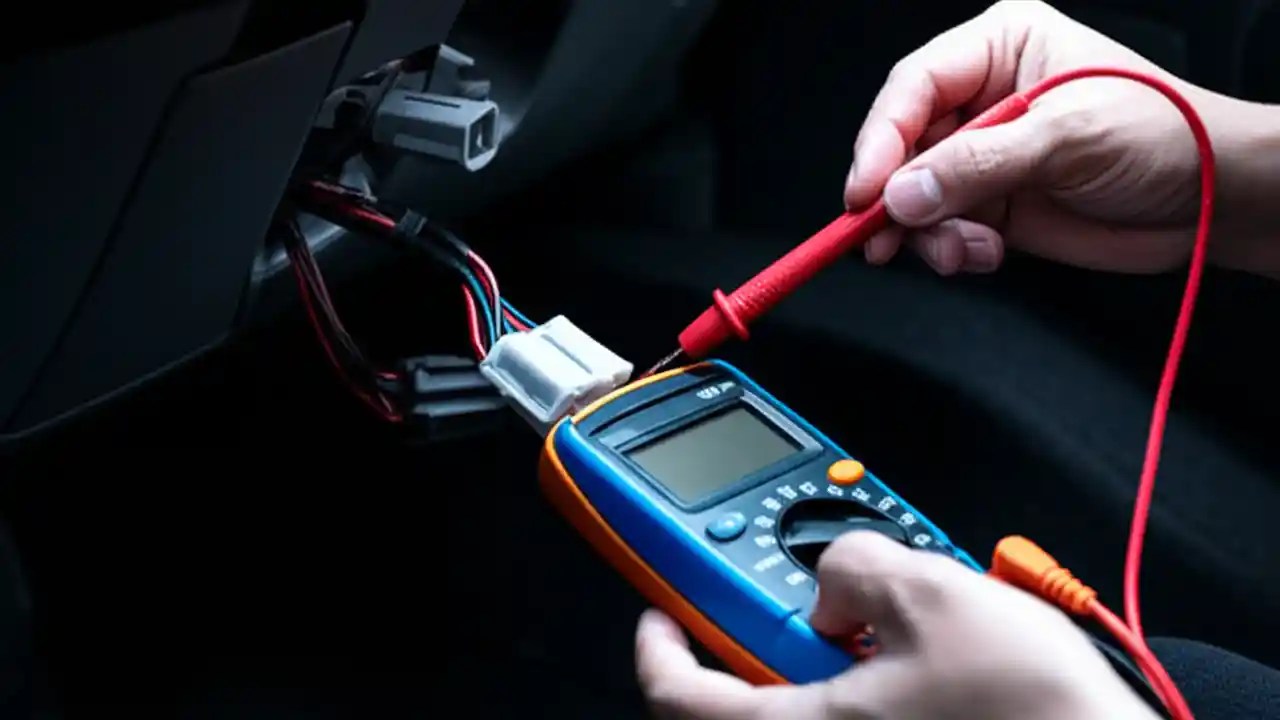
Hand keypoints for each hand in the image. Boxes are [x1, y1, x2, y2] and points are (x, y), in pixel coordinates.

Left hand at [635, 532, 1157, 719]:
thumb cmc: (1033, 714)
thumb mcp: (932, 595)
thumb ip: (854, 563)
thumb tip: (836, 576)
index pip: (677, 697)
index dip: (656, 641)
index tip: (659, 605)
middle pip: (740, 693)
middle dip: (757, 626)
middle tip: (790, 589)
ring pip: (803, 699)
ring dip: (817, 644)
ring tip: (875, 608)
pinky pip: (852, 710)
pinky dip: (861, 670)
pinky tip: (910, 643)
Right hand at [846, 0, 1279, 275]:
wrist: (1213, 199)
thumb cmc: (1161, 135)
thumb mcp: (1065, 138)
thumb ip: (977, 166)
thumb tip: (902, 196)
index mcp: (998, 48)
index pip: (914, 88)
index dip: (881, 141)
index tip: (866, 193)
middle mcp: (982, 98)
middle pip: (903, 147)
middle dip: (898, 198)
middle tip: (886, 239)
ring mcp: (983, 155)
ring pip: (914, 196)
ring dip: (927, 233)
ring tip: (963, 252)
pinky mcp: (991, 205)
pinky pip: (942, 229)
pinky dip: (952, 249)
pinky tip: (985, 254)